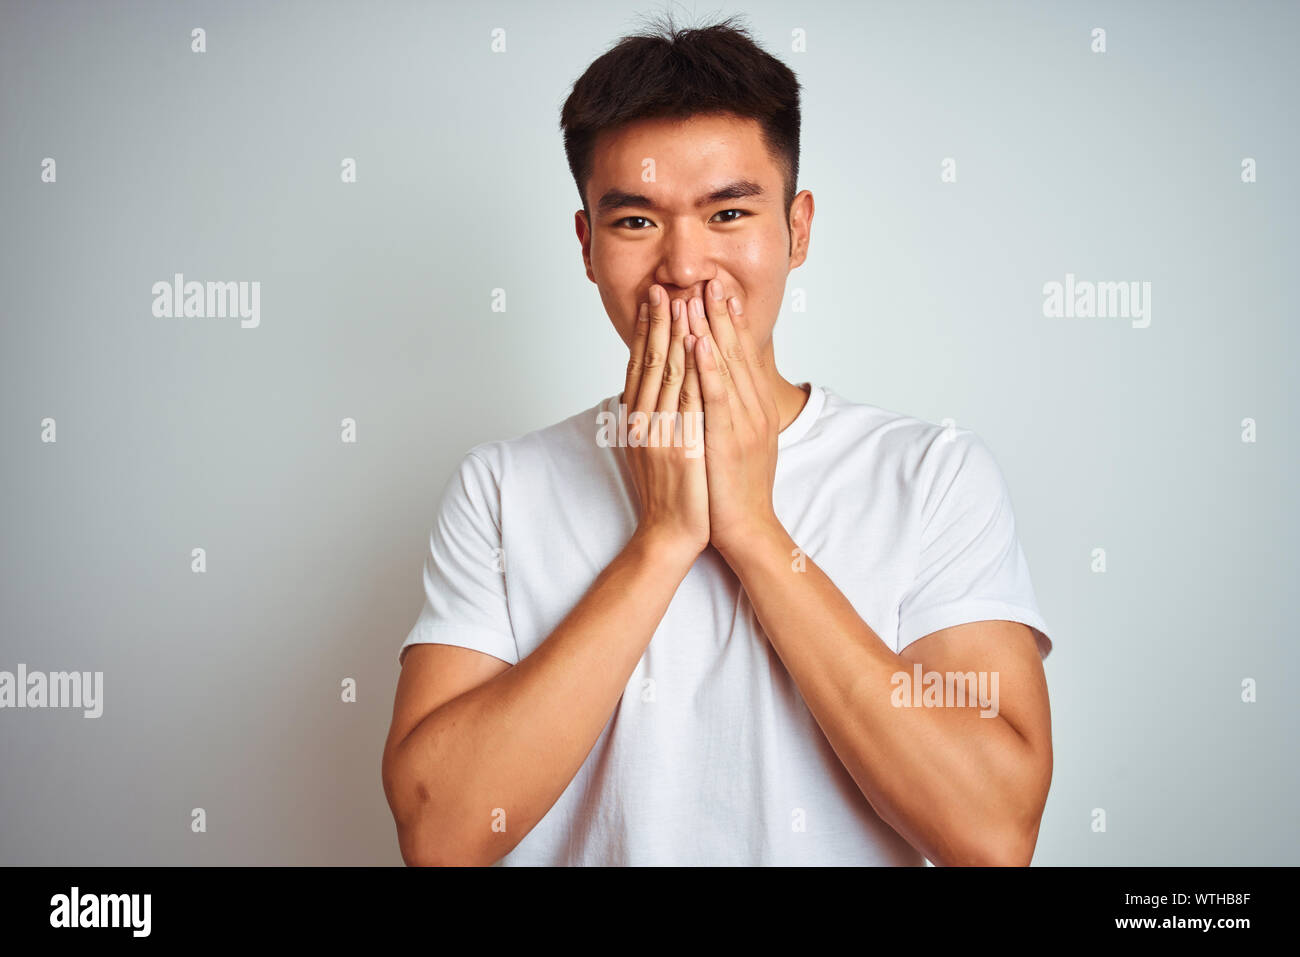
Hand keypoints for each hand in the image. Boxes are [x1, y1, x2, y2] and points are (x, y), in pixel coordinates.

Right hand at [621, 284, 709, 560]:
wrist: (671, 534)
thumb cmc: (669, 492)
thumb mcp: (652, 447)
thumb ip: (649, 416)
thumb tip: (646, 390)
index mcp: (636, 419)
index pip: (639, 364)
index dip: (645, 329)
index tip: (652, 298)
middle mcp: (643, 421)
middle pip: (650, 361)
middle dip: (658, 321)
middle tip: (664, 285)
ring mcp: (660, 433)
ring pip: (667, 373)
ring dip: (676, 333)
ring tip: (684, 299)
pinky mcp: (680, 447)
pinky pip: (688, 399)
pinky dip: (693, 367)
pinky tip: (698, 343)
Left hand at [684, 280, 782, 556]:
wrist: (746, 529)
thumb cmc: (733, 489)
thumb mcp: (736, 442)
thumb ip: (729, 414)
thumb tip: (715, 391)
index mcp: (754, 409)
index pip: (742, 357)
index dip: (729, 323)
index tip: (718, 292)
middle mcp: (753, 410)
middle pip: (736, 353)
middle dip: (720, 315)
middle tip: (710, 279)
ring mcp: (743, 423)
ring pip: (726, 366)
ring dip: (711, 328)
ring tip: (699, 296)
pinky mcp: (728, 439)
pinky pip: (717, 395)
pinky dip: (708, 366)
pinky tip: (699, 342)